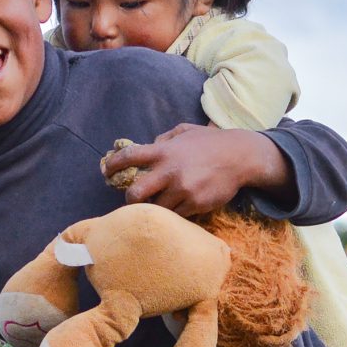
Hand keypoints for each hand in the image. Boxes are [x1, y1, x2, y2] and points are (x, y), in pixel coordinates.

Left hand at [103, 124, 290, 215]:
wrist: (240, 157)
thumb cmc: (210, 142)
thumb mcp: (184, 131)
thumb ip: (163, 138)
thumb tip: (146, 145)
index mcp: (164, 151)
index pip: (129, 157)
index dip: (112, 165)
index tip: (106, 171)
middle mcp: (170, 171)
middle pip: (135, 193)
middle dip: (129, 198)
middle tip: (132, 199)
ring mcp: (183, 190)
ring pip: (155, 209)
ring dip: (153, 208)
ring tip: (157, 204)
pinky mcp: (196, 204)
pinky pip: (176, 215)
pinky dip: (173, 213)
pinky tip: (177, 207)